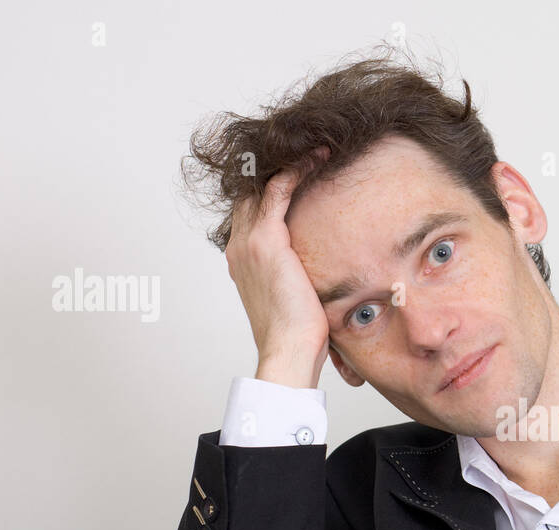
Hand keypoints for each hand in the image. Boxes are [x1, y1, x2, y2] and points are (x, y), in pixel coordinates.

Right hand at [224, 145, 331, 388]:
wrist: (288, 349)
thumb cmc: (297, 333)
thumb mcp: (293, 298)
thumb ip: (296, 278)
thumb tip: (318, 277)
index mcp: (242, 260)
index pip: (250, 212)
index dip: (268, 189)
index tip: (295, 175)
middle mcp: (239, 247)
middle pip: (251, 193)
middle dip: (274, 170)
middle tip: (304, 153)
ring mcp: (249, 242)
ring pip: (263, 186)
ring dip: (289, 165)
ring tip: (315, 151)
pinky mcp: (267, 241)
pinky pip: (278, 191)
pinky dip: (296, 171)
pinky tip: (315, 159)